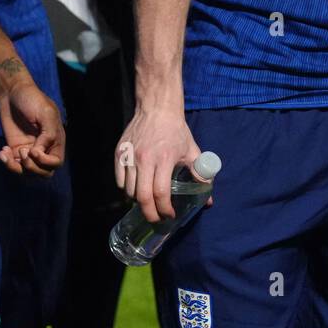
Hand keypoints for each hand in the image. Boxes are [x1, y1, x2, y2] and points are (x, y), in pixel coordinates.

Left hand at [0, 80, 65, 176]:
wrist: (12, 92)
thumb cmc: (32, 99)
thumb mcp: (45, 113)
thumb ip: (48, 133)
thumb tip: (40, 152)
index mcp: (56, 140)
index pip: (56, 162)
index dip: (45, 162)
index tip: (33, 150)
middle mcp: (44, 148)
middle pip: (43, 172)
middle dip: (31, 168)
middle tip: (21, 152)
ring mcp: (29, 150)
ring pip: (27, 173)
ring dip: (16, 168)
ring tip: (6, 153)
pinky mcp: (15, 149)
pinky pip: (14, 165)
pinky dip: (7, 163)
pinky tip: (2, 151)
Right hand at [114, 107, 201, 223]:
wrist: (157, 108)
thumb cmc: (176, 131)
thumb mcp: (192, 151)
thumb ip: (201, 174)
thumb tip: (209, 198)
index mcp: (164, 159)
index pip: (160, 193)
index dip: (164, 209)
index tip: (170, 215)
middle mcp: (144, 159)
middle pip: (142, 197)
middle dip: (150, 214)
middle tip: (156, 218)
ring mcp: (130, 157)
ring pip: (129, 191)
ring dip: (139, 202)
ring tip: (148, 203)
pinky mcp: (119, 154)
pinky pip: (119, 181)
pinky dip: (127, 190)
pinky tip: (137, 189)